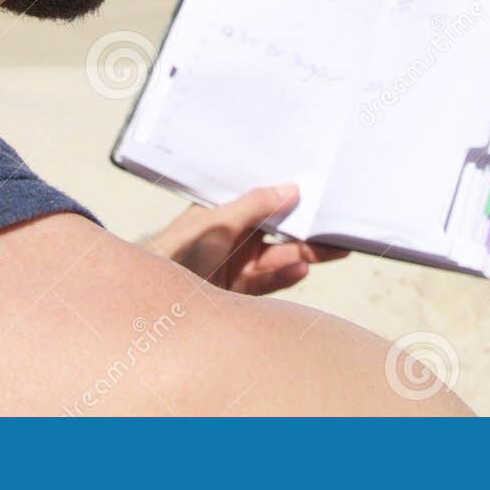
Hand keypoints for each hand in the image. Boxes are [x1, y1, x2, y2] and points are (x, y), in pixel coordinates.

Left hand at [144, 184, 347, 295]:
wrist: (151, 302)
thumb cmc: (177, 250)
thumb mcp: (217, 222)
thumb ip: (255, 206)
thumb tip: (290, 187)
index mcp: (225, 212)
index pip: (265, 202)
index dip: (292, 198)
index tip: (320, 195)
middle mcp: (232, 237)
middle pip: (277, 231)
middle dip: (306, 230)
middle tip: (338, 228)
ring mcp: (236, 265)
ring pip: (278, 257)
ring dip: (303, 254)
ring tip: (333, 249)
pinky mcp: (238, 292)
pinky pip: (270, 283)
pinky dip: (287, 276)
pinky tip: (303, 269)